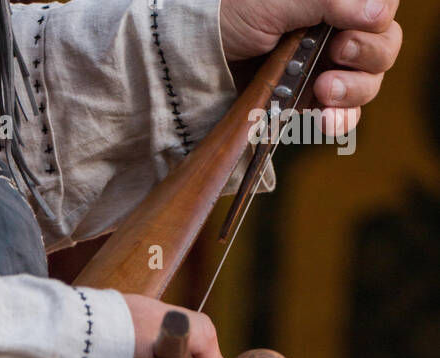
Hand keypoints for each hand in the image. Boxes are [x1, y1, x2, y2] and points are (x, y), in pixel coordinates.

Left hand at [219, 0, 401, 134]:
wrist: (196, 58)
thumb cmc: (233, 13)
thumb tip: (378, 12)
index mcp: (337, 1)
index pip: (383, 10)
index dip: (378, 21)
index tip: (348, 30)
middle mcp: (338, 31)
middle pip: (385, 47)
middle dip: (368, 55)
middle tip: (337, 54)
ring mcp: (326, 68)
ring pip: (370, 84)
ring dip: (355, 91)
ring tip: (323, 91)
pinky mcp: (310, 102)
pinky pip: (343, 116)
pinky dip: (340, 121)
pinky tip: (325, 120)